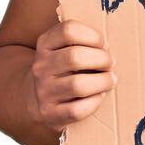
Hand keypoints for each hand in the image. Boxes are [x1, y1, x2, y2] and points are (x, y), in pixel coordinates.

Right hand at [28, 19, 116, 133]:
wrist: (34, 97)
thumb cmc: (63, 68)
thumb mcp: (64, 47)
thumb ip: (84, 40)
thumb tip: (107, 48)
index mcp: (45, 44)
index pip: (68, 30)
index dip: (93, 36)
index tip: (103, 44)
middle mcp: (40, 67)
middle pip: (75, 57)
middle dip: (102, 59)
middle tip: (110, 64)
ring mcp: (43, 91)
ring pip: (78, 85)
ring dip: (102, 82)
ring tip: (110, 80)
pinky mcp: (50, 113)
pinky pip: (77, 110)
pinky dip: (94, 102)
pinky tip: (98, 96)